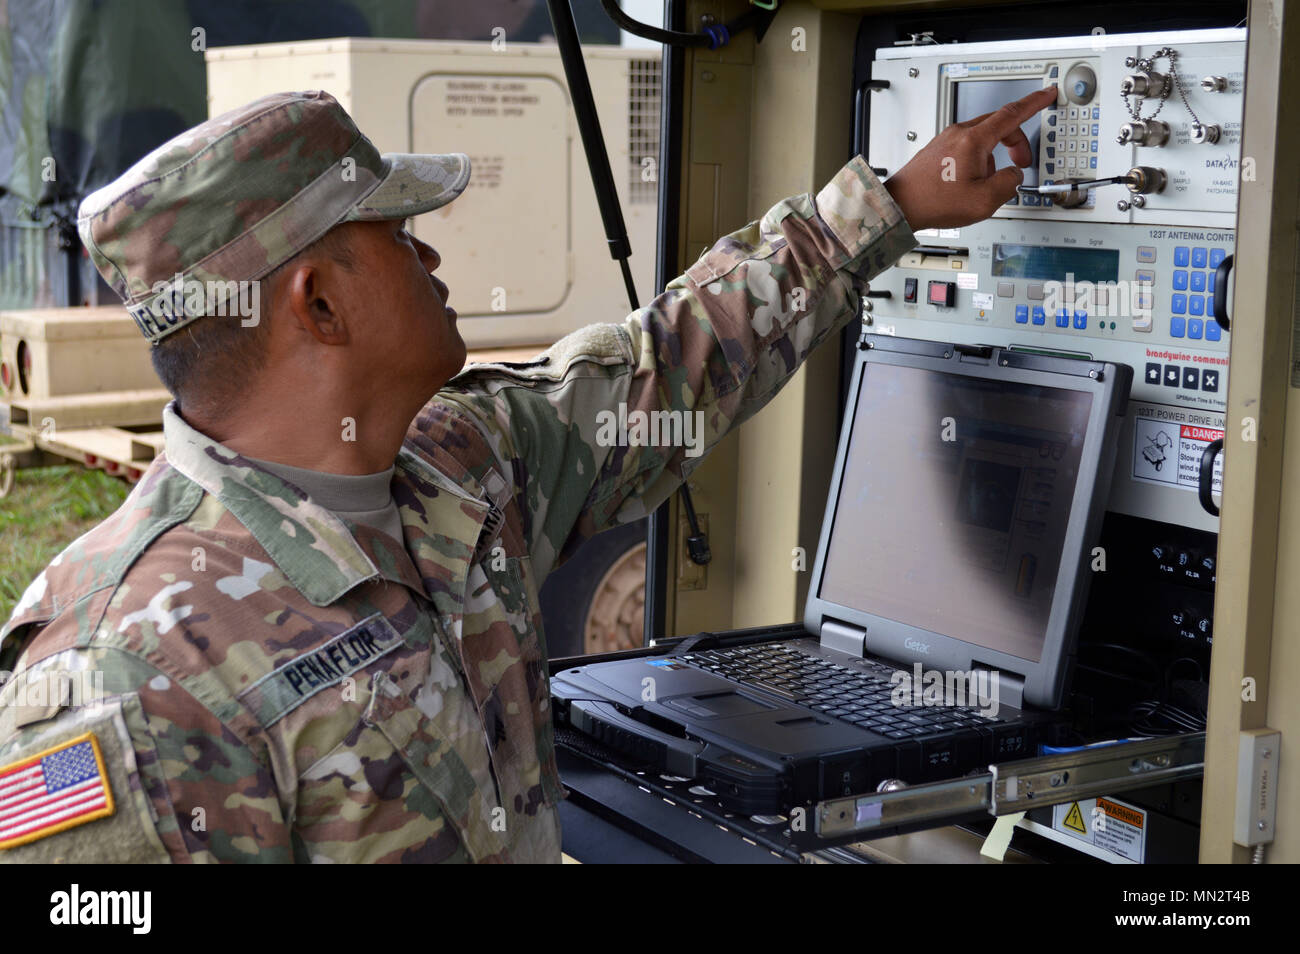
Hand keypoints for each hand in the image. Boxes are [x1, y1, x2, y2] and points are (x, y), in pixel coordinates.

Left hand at [882, 86, 1057, 230]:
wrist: (900, 205)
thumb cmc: (932, 201)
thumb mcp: (984, 201)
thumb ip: (1009, 184)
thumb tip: (1014, 175)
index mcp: (974, 140)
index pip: (1013, 113)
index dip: (1034, 103)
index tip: (1047, 94)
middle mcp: (959, 133)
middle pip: (999, 124)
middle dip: (1016, 141)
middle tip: (1022, 161)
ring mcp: (946, 139)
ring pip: (984, 138)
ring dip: (994, 156)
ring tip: (986, 183)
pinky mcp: (938, 149)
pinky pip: (967, 147)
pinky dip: (978, 160)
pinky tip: (970, 183)